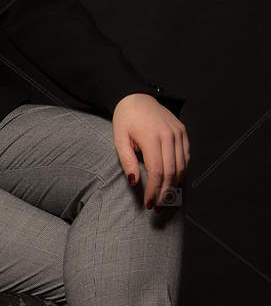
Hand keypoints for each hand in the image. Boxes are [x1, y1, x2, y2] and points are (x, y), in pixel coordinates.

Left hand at [111, 94, 188, 209]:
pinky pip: (186, 157)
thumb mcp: (119, 140)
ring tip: (165, 199)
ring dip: (175, 186)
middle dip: (165, 193)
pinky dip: (181, 172)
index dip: (154, 190)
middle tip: (157, 207)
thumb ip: (127, 161)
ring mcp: (179, 133)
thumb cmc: (125, 120)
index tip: (149, 203)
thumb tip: (135, 182)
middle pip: (172, 172)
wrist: (137, 98)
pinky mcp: (183, 132)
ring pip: (182, 166)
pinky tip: (173, 183)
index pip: (157, 171)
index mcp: (152, 137)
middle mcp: (169, 135)